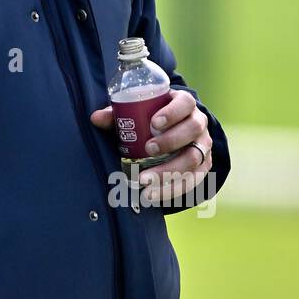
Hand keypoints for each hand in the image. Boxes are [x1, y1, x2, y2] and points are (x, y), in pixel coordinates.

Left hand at [89, 88, 211, 205]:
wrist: (175, 132)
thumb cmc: (152, 118)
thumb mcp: (138, 111)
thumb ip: (119, 114)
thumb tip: (95, 118)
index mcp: (184, 104)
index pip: (185, 103)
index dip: (173, 112)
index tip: (154, 123)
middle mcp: (198, 123)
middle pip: (192, 130)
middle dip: (170, 141)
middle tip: (147, 150)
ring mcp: (203, 146)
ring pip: (193, 159)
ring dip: (169, 172)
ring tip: (144, 182)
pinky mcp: (203, 167)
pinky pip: (193, 180)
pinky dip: (172, 189)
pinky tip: (153, 195)